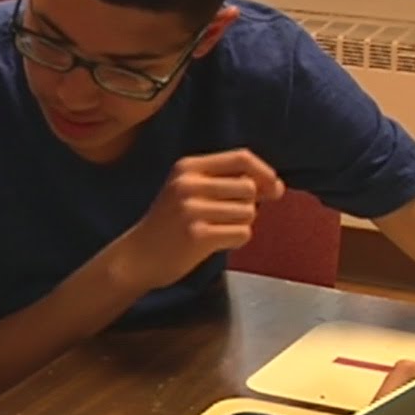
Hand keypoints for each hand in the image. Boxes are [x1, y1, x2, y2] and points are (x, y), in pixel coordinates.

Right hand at [119, 149, 284, 289]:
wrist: (138, 256)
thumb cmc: (170, 223)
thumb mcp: (188, 190)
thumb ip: (227, 182)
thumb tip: (276, 187)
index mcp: (187, 167)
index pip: (241, 158)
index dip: (264, 172)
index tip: (273, 188)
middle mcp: (189, 184)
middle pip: (249, 188)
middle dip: (248, 205)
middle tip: (227, 217)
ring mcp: (192, 209)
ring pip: (248, 212)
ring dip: (240, 224)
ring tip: (216, 230)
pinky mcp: (198, 235)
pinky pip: (242, 234)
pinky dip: (235, 240)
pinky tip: (214, 243)